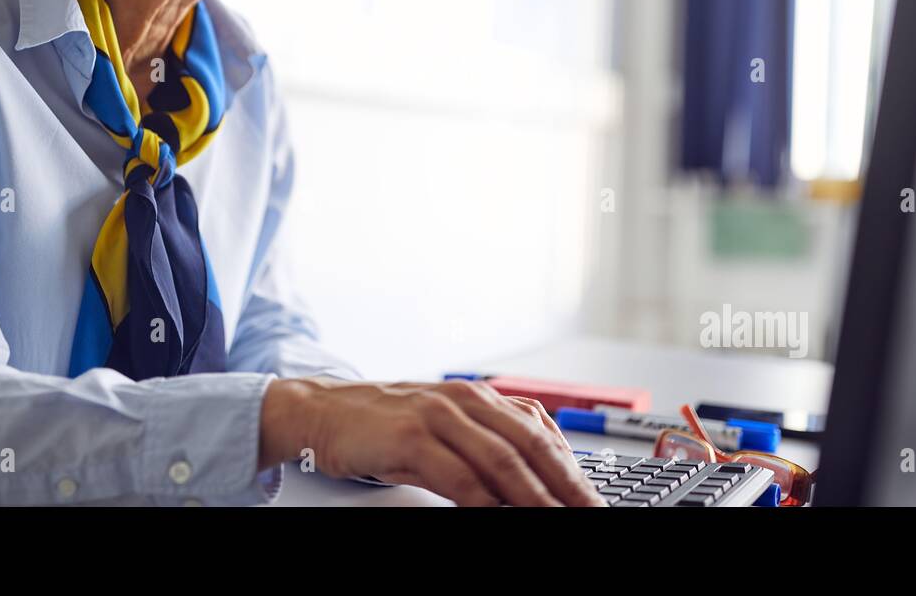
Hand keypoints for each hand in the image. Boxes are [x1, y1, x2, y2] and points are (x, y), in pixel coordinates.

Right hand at [259, 376, 606, 505]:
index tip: (593, 499)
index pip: (541, 433)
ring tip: (555, 519)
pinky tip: (499, 516)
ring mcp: (438, 415)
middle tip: (589, 512)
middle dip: (566, 485)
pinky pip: (457, 474)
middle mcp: (465, 400)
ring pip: (501, 460)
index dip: (573, 468)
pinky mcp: (410, 435)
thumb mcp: (444, 425)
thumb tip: (534, 477)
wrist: (322, 411)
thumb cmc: (383, 424)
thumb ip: (486, 441)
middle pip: (530, 446)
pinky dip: (483, 500)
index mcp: (480, 397)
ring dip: (534, 496)